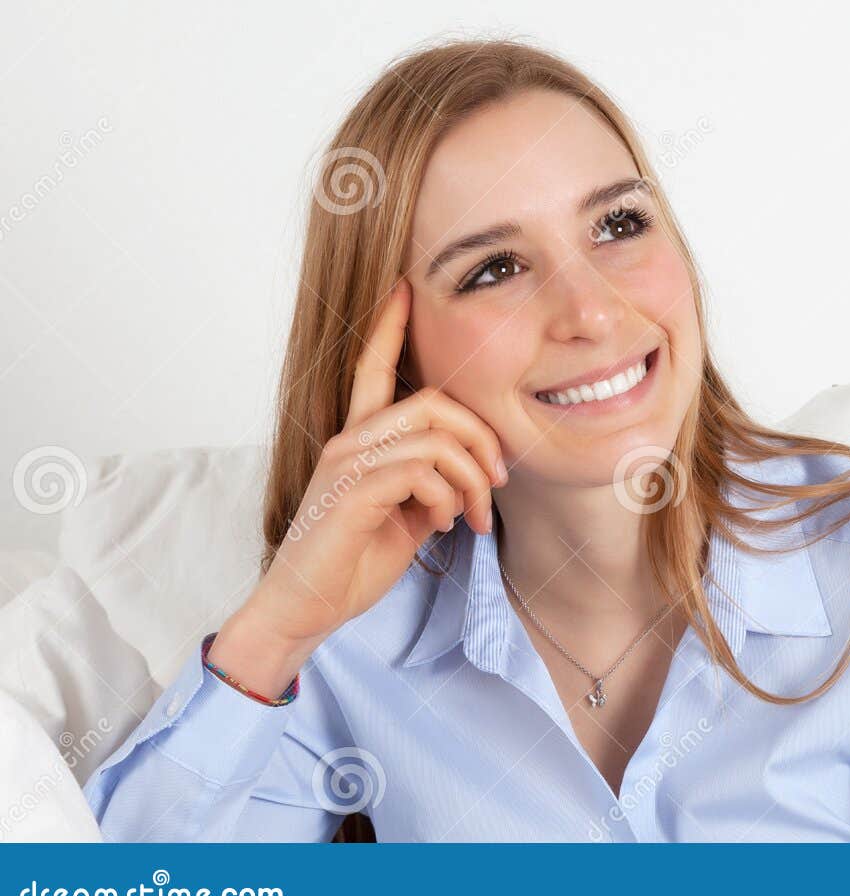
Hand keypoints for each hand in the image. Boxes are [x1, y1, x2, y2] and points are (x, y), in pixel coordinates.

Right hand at [226, 278, 507, 657]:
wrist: (305, 608)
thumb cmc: (353, 561)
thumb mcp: (407, 513)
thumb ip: (432, 481)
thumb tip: (475, 472)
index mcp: (360, 439)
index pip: (372, 367)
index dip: (388, 326)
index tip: (404, 286)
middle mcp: (350, 440)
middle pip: (433, 402)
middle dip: (481, 436)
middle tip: (498, 480)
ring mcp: (348, 462)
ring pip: (436, 437)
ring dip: (471, 478)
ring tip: (470, 514)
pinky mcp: (353, 490)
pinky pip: (422, 471)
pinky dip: (447, 498)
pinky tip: (443, 525)